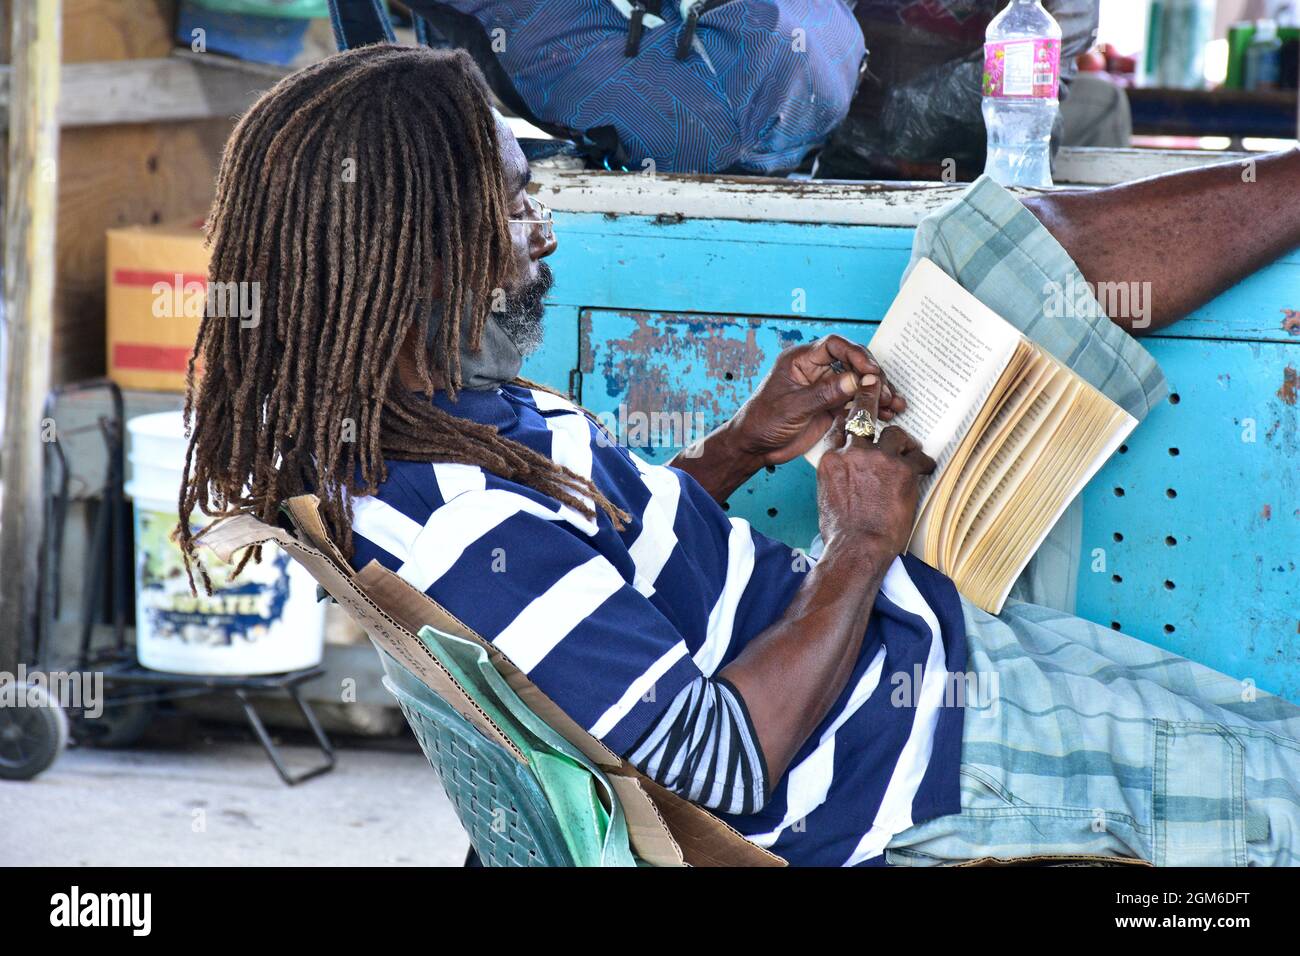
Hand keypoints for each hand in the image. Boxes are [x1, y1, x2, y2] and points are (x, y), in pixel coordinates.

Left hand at [727, 334, 906, 466]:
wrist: (754, 447)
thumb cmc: (762, 421)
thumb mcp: (793, 407)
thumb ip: (825, 393)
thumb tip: (858, 380)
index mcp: (801, 360)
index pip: (834, 345)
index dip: (856, 354)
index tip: (870, 371)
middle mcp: (816, 370)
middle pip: (852, 362)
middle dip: (872, 375)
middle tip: (884, 391)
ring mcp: (825, 388)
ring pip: (858, 382)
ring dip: (877, 391)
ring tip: (894, 403)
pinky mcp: (831, 406)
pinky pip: (856, 401)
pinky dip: (871, 406)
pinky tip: (886, 413)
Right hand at [816, 387, 935, 557]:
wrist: (857, 549)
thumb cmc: (841, 532)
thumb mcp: (826, 498)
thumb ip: (837, 477)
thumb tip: (848, 475)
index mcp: (831, 461)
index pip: (840, 430)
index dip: (851, 421)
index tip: (857, 417)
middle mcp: (853, 454)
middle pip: (863, 415)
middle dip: (869, 398)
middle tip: (876, 385)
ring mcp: (878, 460)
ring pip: (895, 434)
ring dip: (903, 443)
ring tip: (909, 452)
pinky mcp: (902, 470)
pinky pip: (918, 458)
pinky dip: (924, 463)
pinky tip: (927, 468)